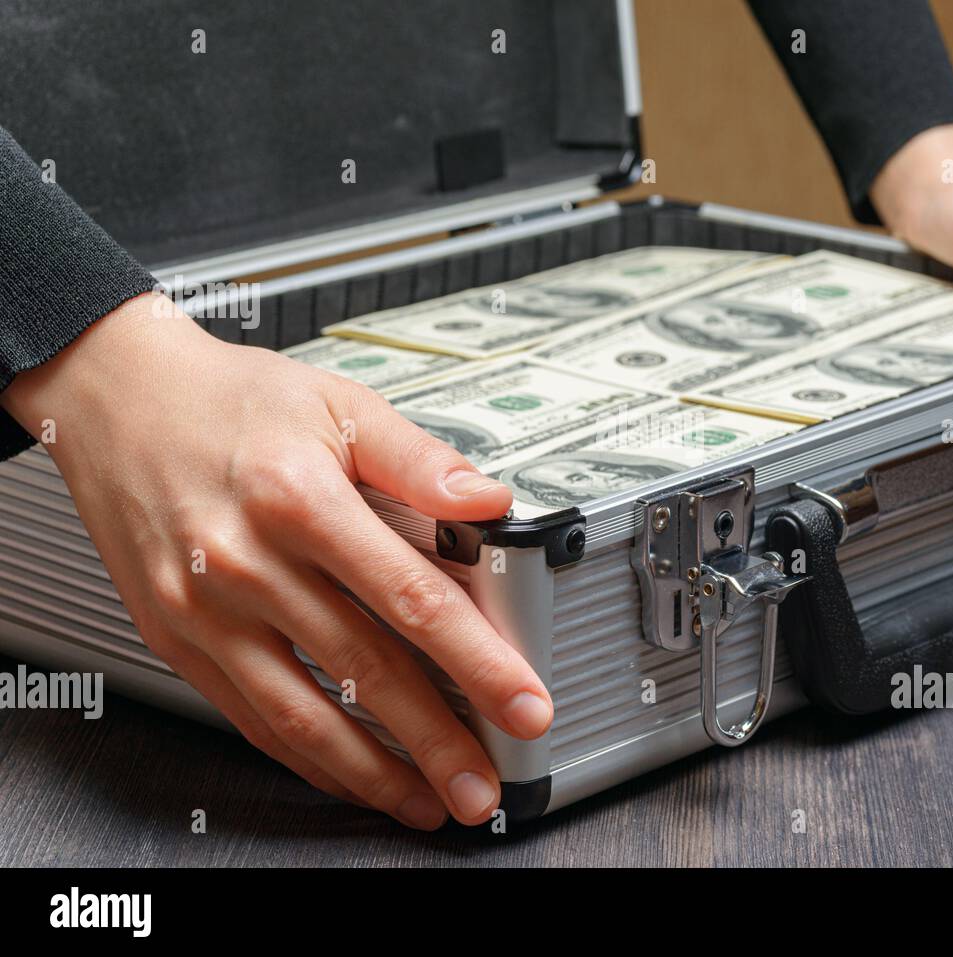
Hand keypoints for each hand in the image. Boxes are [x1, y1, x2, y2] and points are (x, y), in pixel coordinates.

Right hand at [0, 293, 553, 828]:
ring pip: (303, 715)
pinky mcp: (177, 639)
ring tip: (431, 800)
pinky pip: (251, 716)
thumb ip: (420, 460)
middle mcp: (246, 562)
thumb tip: (489, 502)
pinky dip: (308, 757)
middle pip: (364, 671)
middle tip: (486, 786)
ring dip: (375, 772)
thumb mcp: (339, 404)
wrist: (118, 397)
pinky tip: (352, 775)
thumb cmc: (231, 401)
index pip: (410, 598)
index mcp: (300, 498)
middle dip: (437, 741)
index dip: (477, 661)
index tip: (523, 703)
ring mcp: (204, 611)